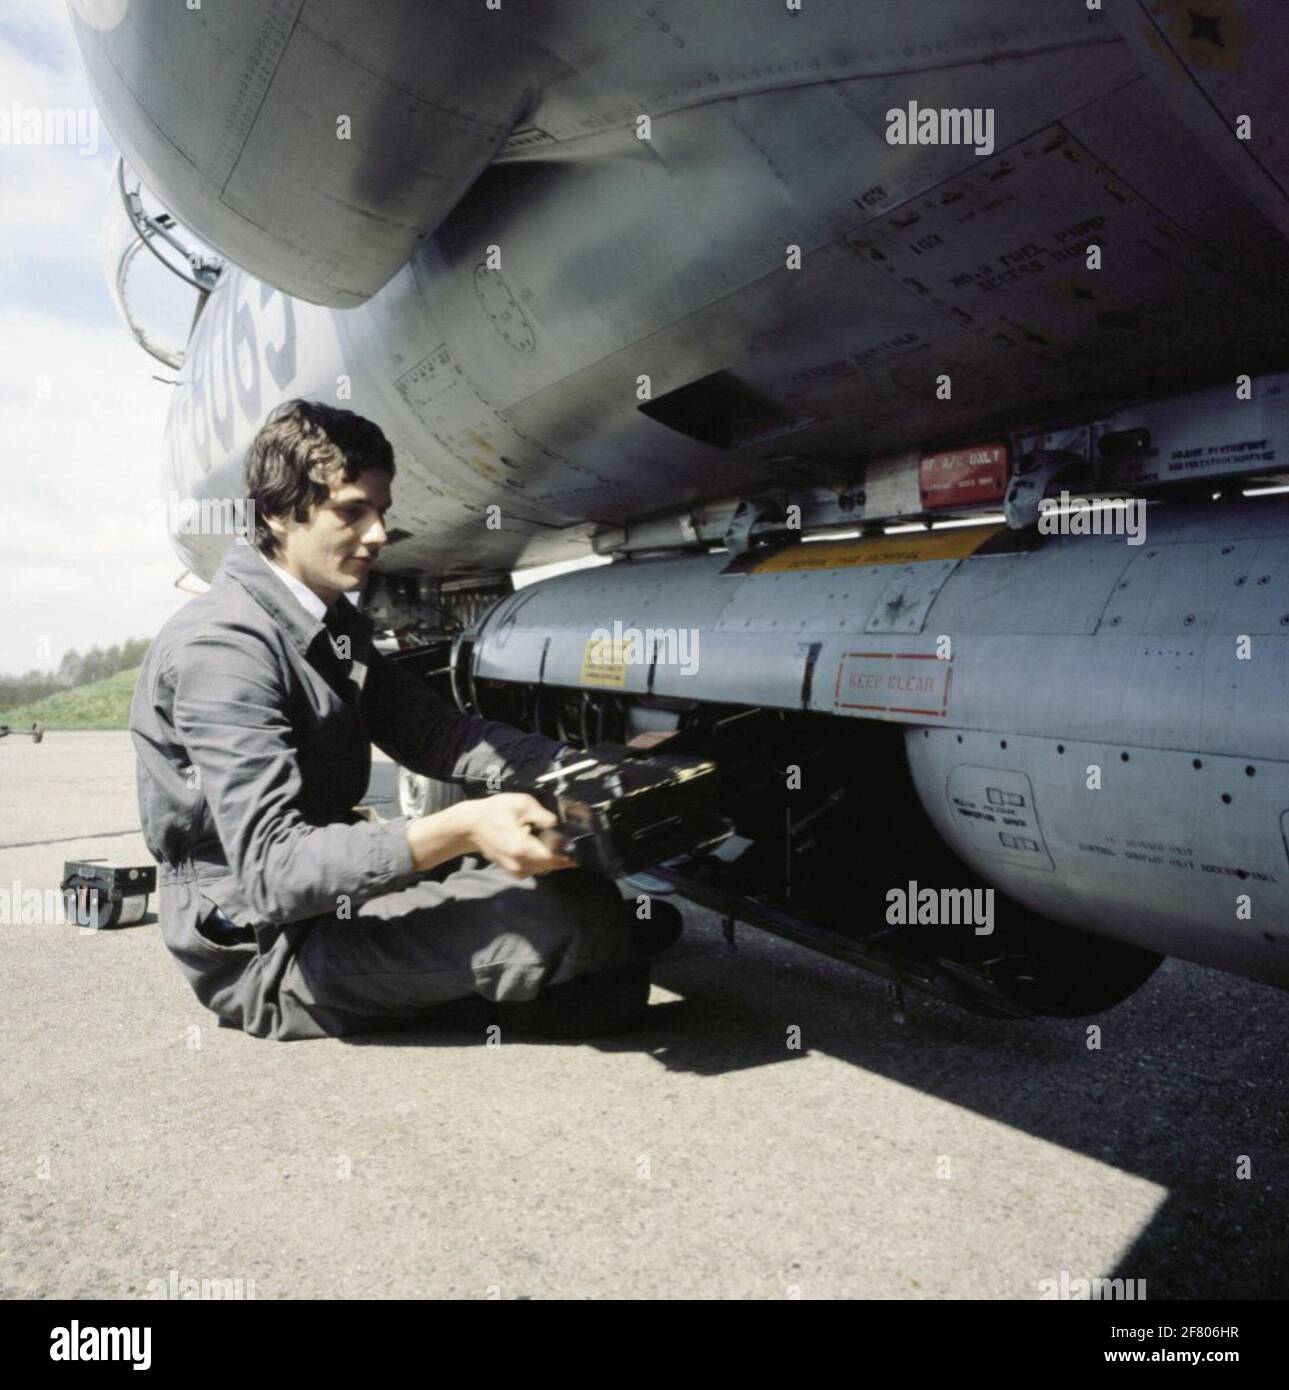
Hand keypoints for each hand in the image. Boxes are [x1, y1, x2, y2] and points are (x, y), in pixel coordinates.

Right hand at [461, 793, 577, 877]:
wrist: (470, 827)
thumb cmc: (494, 812)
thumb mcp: (520, 804)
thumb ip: (542, 814)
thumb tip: (557, 824)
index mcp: (522, 848)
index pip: (555, 858)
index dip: (568, 851)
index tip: (575, 841)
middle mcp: (521, 865)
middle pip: (553, 864)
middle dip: (561, 852)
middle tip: (561, 836)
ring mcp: (517, 871)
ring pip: (546, 868)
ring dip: (551, 856)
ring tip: (545, 838)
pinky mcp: (515, 873)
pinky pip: (537, 869)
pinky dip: (541, 859)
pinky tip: (536, 845)